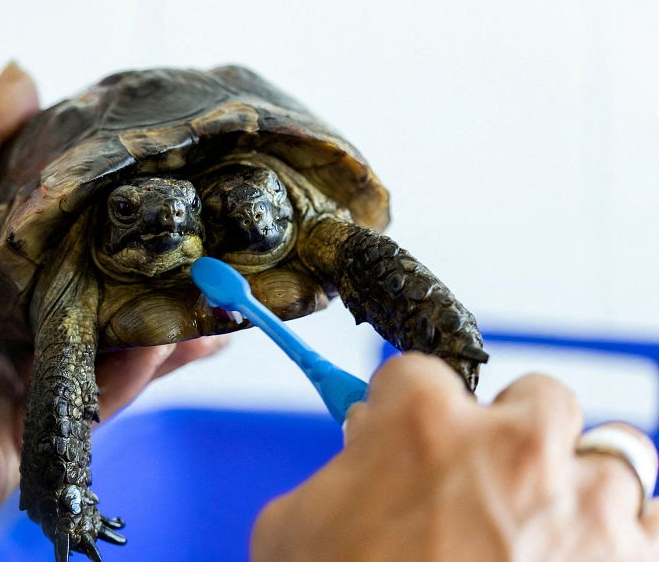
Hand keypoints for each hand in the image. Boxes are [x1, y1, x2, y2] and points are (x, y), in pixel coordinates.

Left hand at [0, 63, 224, 509]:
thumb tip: (21, 77)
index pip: (62, 267)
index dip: (112, 246)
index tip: (164, 218)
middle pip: (91, 320)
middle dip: (150, 299)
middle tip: (209, 272)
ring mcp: (13, 397)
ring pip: (102, 366)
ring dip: (159, 339)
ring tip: (214, 310)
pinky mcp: (23, 444)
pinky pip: (88, 409)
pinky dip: (133, 378)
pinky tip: (169, 346)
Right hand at [251, 353, 658, 561]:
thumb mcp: (293, 528)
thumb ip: (337, 474)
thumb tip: (362, 456)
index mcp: (421, 424)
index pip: (418, 373)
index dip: (405, 410)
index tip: (404, 436)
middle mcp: (513, 447)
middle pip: (537, 396)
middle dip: (511, 429)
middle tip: (483, 476)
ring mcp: (583, 505)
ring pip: (611, 454)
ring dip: (578, 484)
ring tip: (544, 527)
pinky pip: (654, 523)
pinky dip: (628, 536)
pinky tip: (590, 554)